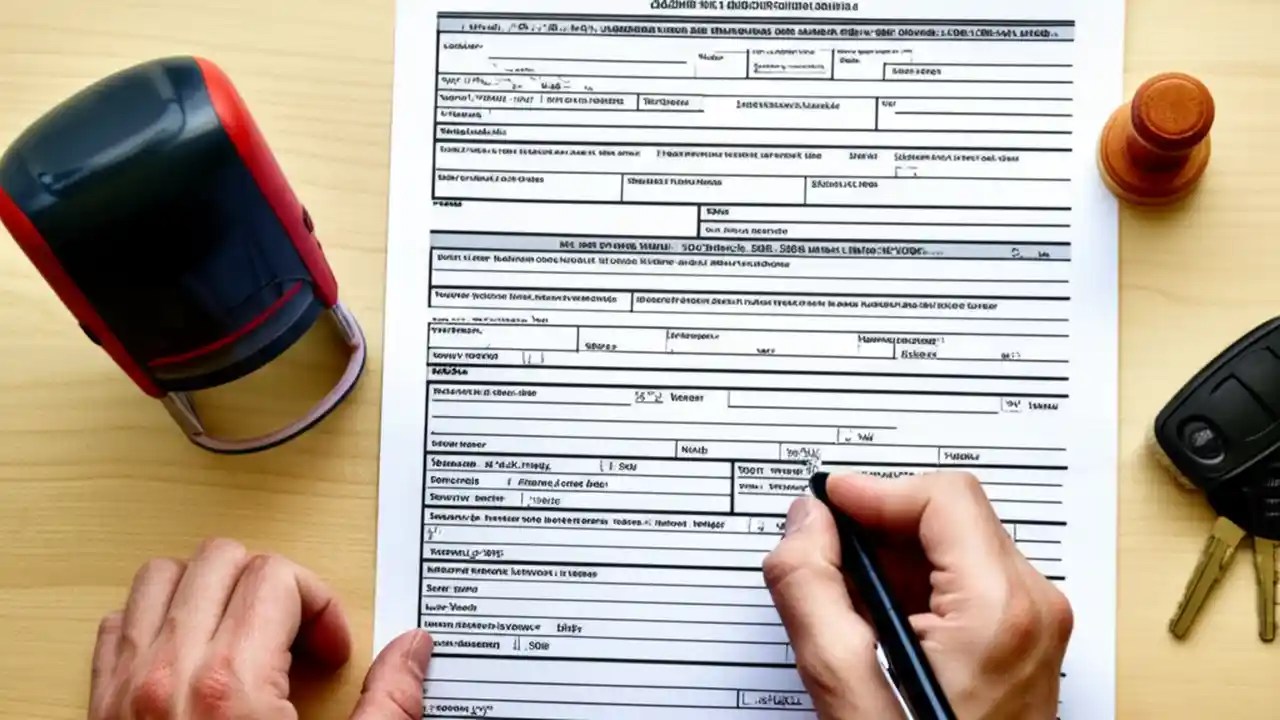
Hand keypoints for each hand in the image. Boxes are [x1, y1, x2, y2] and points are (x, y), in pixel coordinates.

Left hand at [89, 539, 432, 718]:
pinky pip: (119, 624)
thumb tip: (413, 651)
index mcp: (232, 683)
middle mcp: (168, 674)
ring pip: (161, 578)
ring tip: (245, 634)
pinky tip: (193, 657)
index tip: (332, 649)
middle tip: (297, 637)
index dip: (321, 602)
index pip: (277, 576)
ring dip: (210, 591)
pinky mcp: (99, 707)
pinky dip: (156, 622)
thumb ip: (388, 705)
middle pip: (221, 560)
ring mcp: (125, 688)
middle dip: (271, 585)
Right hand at [763, 472, 1072, 719]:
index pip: (940, 496)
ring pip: (955, 547)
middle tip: (826, 564)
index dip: (872, 492)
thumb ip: (812, 589)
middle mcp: (1033, 607)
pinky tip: (881, 630)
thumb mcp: (846, 687)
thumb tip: (805, 525)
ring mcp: (1034, 625)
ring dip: (893, 562)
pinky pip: (966, 583)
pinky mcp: (1024, 641)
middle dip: (878, 530)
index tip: (826, 505)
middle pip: (949, 516)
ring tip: (850, 611)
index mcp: (999, 608)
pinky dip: (916, 589)